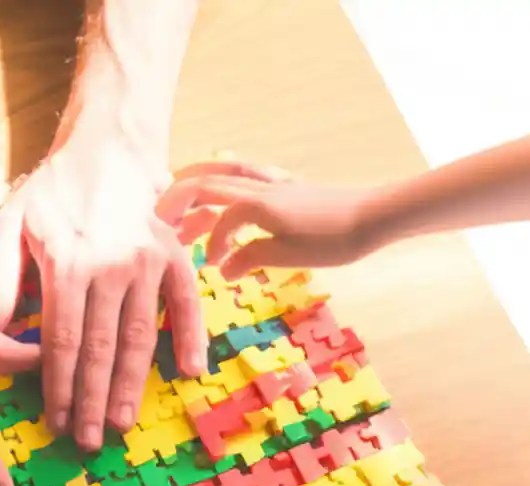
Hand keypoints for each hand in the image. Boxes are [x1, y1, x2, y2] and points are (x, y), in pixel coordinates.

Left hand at [0, 138, 206, 450]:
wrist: (107, 146)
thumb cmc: (53, 190)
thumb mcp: (11, 221)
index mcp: (68, 264)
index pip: (63, 340)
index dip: (60, 385)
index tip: (57, 421)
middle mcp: (111, 267)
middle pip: (102, 348)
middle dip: (94, 400)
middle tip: (90, 442)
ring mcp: (148, 263)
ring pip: (140, 335)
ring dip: (133, 383)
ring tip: (125, 423)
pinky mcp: (175, 256)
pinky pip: (187, 302)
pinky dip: (190, 336)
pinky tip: (190, 372)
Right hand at [158, 160, 375, 277]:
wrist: (375, 216)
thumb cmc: (335, 239)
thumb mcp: (290, 256)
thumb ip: (251, 256)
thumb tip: (223, 267)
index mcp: (257, 205)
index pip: (215, 216)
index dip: (207, 242)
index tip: (210, 266)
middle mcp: (260, 188)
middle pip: (206, 183)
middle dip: (177, 198)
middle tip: (155, 216)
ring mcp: (272, 183)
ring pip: (224, 173)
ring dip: (197, 183)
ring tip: (178, 195)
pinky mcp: (284, 186)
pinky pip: (244, 174)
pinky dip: (223, 179)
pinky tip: (220, 189)